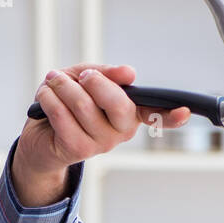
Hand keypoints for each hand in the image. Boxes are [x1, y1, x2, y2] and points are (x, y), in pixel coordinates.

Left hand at [14, 63, 189, 200]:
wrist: (39, 137)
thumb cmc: (65, 103)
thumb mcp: (84, 79)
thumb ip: (104, 73)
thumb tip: (128, 72)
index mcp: (130, 112)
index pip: (156, 113)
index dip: (171, 114)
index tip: (184, 111)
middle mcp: (121, 131)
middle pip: (118, 103)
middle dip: (95, 81)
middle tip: (80, 75)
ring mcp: (101, 144)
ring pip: (84, 104)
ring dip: (62, 86)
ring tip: (53, 81)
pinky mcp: (77, 149)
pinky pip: (62, 115)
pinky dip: (49, 98)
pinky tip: (44, 95)